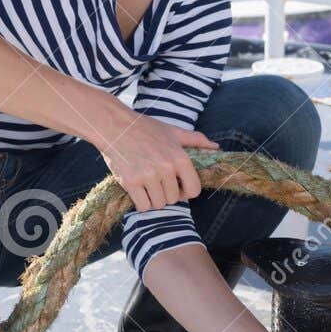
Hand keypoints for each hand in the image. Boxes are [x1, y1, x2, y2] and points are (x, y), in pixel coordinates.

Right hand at [94, 106, 218, 212]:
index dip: (186, 192)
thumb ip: (196, 140)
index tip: (177, 187)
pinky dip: (141, 202)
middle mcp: (166, 168)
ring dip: (153, 199)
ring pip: (158, 204)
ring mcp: (148, 176)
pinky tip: (137, 189)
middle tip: (156, 181)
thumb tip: (216, 147)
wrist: (114, 126)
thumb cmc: (145, 128)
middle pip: (174, 199)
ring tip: (146, 185)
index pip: (194, 190)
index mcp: (179, 157)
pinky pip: (143, 206)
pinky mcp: (131, 182)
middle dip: (166, 194)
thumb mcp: (173, 131)